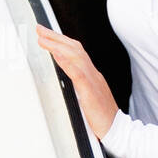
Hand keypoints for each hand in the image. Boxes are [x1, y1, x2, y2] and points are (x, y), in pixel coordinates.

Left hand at [36, 25, 118, 139]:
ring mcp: (92, 81)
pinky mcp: (90, 92)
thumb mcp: (88, 96)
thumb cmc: (102, 116)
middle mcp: (92, 74)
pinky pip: (78, 73)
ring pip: (75, 56)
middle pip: (74, 49)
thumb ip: (79, 84)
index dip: (61, 41)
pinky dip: (67, 62)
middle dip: (56, 37)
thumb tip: (65, 76)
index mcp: (92, 75)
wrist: (117, 129)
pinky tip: (57, 54)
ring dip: (57, 45)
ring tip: (43, 38)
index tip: (46, 34)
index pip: (76, 51)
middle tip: (40, 28)